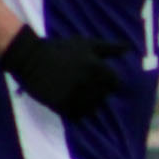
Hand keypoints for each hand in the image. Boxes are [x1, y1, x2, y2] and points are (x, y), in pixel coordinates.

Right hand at [0, 26, 125, 118]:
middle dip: (98, 92)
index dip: (108, 82)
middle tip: (84, 86)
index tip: (98, 79)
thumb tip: (129, 48)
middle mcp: (88, 82)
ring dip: (87, 103)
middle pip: (104, 96)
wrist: (30, 57)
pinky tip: (69, 102)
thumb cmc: (61, 49)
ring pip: (92, 107)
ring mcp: (74, 94)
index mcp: (97, 67)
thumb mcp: (86, 44)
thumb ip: (110, 48)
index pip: (115, 83)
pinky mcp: (60, 104)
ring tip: (77, 94)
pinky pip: (76, 115)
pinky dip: (76, 111)